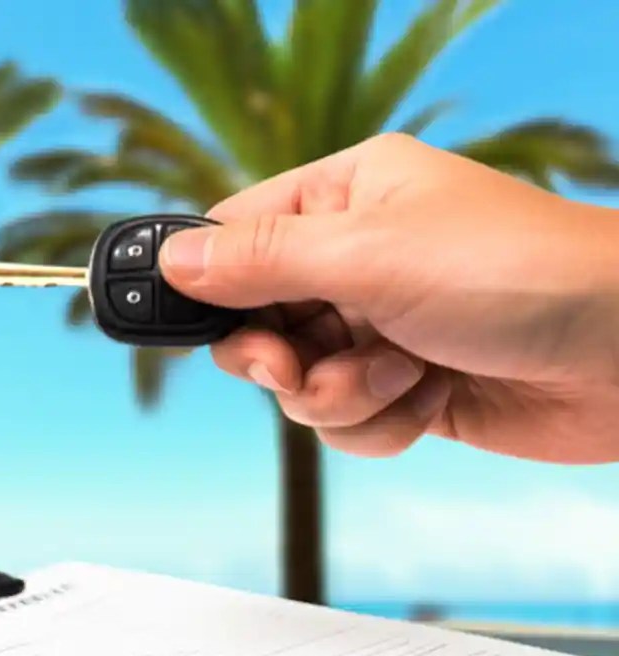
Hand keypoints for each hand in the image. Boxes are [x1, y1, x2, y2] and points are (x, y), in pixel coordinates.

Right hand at [158, 133, 618, 463]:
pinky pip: (342, 420)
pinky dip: (376, 422)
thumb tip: (172, 260)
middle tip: (298, 363)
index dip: (204, 283)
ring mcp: (379, 325)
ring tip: (400, 373)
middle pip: (253, 321)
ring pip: (295, 383)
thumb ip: (258, 260)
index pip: (235, 234)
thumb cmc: (520, 274)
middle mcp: (356, 259)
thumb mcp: (369, 256)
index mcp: (345, 197)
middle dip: (278, 357)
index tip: (182, 321)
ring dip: (340, 394)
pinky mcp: (405, 386)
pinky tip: (427, 398)